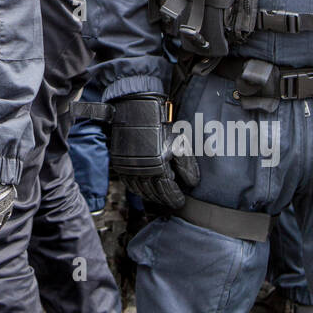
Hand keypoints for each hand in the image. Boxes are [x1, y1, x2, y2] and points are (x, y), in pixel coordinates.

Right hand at [108, 93, 198, 209]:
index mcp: (158, 168)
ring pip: (140, 191)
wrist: (137, 111)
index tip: (180, 202)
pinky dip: (137, 189)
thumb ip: (187, 167)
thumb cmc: (160, 125)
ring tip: (158, 197)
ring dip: (150, 196)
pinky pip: (128, 183)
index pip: (167, 192)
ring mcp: (129, 168)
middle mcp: (142, 171)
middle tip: (170, 202)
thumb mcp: (180, 144)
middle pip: (154, 193)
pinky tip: (142, 189)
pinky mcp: (120, 163)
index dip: (175, 199)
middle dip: (164, 199)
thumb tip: (192, 183)